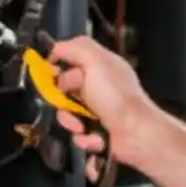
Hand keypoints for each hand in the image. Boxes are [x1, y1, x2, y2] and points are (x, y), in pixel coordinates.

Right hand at [49, 35, 158, 170]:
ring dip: (71, 121)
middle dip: (62, 99)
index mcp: (102, 66)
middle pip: (64, 89)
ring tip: (82, 126)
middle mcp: (100, 86)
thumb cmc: (116, 96)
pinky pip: (77, 135)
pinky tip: (95, 138)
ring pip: (67, 114)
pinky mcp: (97, 132)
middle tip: (69, 102)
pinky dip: (83, 138)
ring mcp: (99, 110)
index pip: (73, 57)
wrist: (136, 134)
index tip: (49, 72)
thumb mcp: (97, 62)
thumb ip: (76, 48)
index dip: (58, 64)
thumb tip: (56, 49)